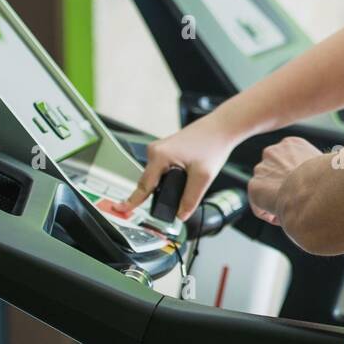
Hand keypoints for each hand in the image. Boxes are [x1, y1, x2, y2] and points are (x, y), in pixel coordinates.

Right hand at [115, 112, 240, 220]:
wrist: (222, 128)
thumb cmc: (213, 144)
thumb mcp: (203, 177)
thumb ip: (190, 199)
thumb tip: (180, 215)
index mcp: (160, 156)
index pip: (144, 186)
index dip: (133, 201)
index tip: (121, 209)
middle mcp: (155, 151)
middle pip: (149, 182)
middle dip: (159, 194)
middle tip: (176, 200)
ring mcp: (159, 149)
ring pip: (156, 176)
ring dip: (166, 185)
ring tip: (188, 181)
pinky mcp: (166, 149)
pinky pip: (161, 169)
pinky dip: (169, 177)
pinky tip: (184, 177)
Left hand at [247, 137, 320, 224]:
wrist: (310, 192)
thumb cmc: (325, 180)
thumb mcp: (327, 166)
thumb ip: (319, 167)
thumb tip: (332, 174)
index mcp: (291, 144)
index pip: (288, 160)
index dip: (296, 177)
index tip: (303, 189)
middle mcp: (273, 152)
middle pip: (276, 173)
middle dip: (284, 187)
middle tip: (297, 201)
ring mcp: (261, 168)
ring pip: (267, 188)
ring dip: (276, 199)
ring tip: (290, 211)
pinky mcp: (254, 186)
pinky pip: (259, 204)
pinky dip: (268, 212)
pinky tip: (281, 217)